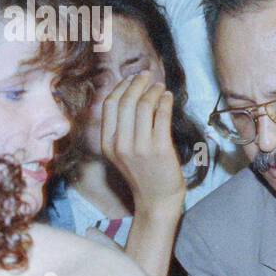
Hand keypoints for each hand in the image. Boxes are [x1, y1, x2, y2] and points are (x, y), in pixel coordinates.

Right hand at [100, 71, 184, 213]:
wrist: (156, 199)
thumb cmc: (143, 173)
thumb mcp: (122, 151)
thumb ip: (122, 128)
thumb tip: (131, 95)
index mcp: (108, 143)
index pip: (110, 105)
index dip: (121, 87)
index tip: (132, 78)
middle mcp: (120, 144)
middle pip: (126, 102)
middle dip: (137, 83)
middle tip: (147, 75)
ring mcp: (139, 147)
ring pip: (144, 106)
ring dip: (153, 90)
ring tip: (160, 86)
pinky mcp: (159, 149)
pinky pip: (162, 116)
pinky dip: (165, 102)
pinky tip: (168, 97)